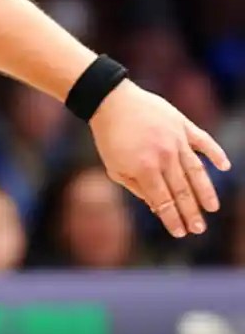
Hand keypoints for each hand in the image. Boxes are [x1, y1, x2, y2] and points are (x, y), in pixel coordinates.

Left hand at [90, 80, 231, 236]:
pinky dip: (215, 153)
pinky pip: (204, 141)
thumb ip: (136, 187)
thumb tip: (156, 205)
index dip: (172, 218)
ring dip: (206, 191)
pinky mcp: (182, 125)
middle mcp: (164, 156)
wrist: (110, 101)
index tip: (181, 233)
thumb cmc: (110, 137)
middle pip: (182, 190)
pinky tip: (224, 166)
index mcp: (145, 168)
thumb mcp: (114, 167)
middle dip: (191, 212)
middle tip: (199, 229)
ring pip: (196, 170)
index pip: (163, 200)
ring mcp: (176, 140)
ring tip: (212, 208)